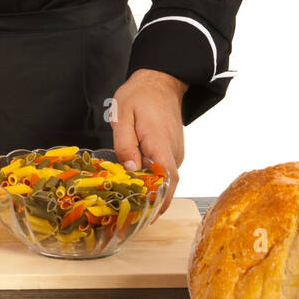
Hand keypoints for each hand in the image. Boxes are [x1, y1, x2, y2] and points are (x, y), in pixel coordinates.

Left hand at [108, 69, 186, 220]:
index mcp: (160, 142)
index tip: (148, 217)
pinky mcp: (173, 150)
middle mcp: (173, 151)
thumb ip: (125, 143)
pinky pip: (165, 170)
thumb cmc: (140, 95)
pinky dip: (153, 180)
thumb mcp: (123, 114)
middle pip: (166, 184)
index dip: (160, 201)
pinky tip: (136, 183)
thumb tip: (131, 170)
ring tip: (129, 203)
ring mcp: (176, 151)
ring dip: (151, 191)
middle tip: (129, 217)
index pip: (167, 179)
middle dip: (151, 202)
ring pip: (166, 179)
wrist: (161, 80)